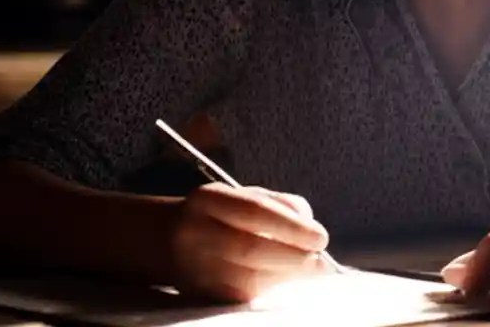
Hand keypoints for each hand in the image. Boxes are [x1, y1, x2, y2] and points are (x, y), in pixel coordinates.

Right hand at [167, 183, 329, 301]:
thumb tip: (309, 224)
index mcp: (208, 200)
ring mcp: (195, 267)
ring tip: (311, 269)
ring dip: (288, 275)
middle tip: (322, 261)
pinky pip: (244, 294)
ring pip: (248, 277)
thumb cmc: (221, 215)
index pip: (254, 211)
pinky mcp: (202, 294)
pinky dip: (273, 287)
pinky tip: (286, 277)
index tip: (322, 238)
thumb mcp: (244, 196)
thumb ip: (280, 204)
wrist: (167, 240)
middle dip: (294, 257)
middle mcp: (195, 232)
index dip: (292, 227)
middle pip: (250, 248)